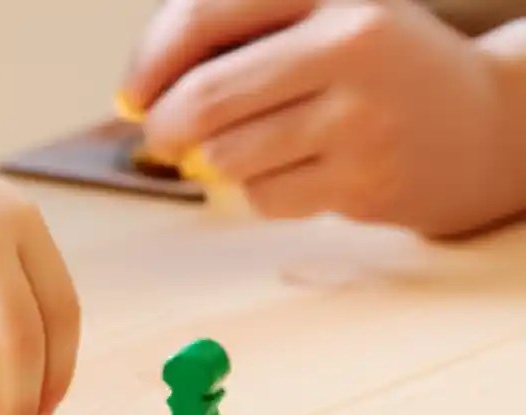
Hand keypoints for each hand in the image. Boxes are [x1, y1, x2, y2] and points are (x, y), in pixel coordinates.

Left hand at [121, 0, 525, 235]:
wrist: (482, 124)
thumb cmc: (373, 70)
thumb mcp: (317, 19)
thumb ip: (230, 39)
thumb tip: (135, 98)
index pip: (200, 17)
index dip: (146, 64)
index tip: (130, 98)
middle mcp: (349, 42)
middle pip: (203, 99)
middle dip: (164, 128)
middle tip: (165, 139)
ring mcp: (362, 115)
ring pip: (226, 157)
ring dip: (214, 164)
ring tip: (248, 150)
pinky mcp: (367, 180)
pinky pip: (263, 198)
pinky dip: (260, 193)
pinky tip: (301, 172)